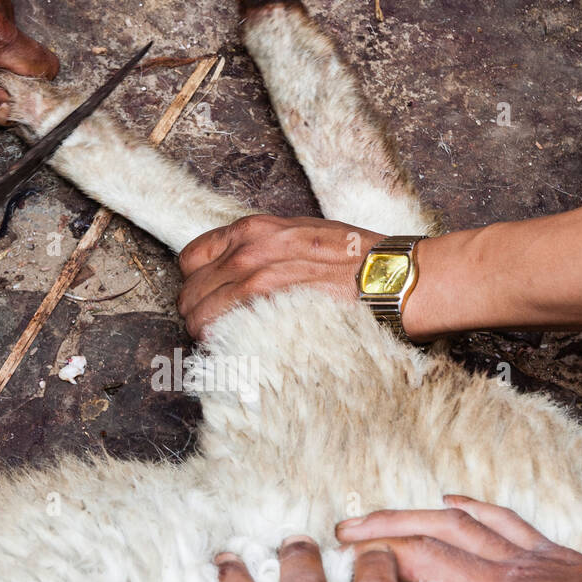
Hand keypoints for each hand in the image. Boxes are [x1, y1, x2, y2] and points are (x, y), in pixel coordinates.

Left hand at [177, 215, 380, 337]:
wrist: (392, 277)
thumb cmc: (356, 258)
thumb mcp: (301, 233)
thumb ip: (264, 248)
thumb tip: (239, 271)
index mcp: (253, 230)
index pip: (191, 259)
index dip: (197, 281)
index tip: (210, 295)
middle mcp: (247, 253)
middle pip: (189, 293)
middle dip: (198, 312)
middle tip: (217, 327)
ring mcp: (255, 284)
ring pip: (198, 319)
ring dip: (207, 335)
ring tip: (227, 343)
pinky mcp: (267, 315)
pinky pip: (222, 337)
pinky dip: (223, 348)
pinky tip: (240, 352)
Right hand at [337, 496, 581, 581]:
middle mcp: (510, 579)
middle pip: (429, 550)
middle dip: (378, 544)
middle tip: (336, 539)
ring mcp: (530, 559)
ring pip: (456, 525)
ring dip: (409, 516)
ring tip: (370, 517)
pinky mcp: (550, 551)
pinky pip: (501, 518)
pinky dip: (469, 507)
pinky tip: (447, 500)